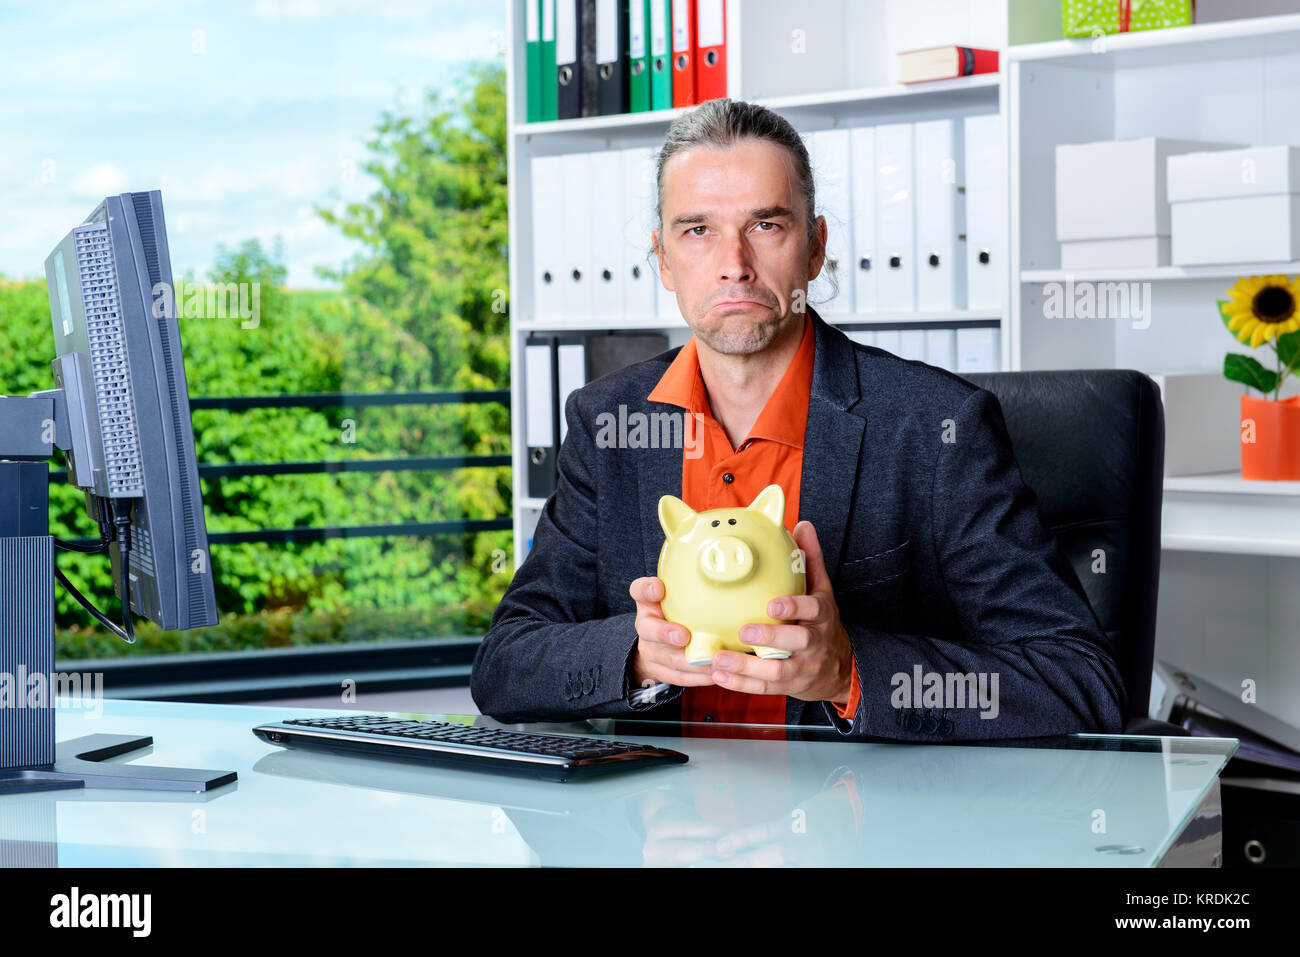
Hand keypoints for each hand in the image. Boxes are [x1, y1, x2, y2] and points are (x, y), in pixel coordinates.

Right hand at [628, 576, 714, 688]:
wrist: (659, 646)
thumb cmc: (677, 614)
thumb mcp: (678, 597)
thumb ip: (692, 586)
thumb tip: (728, 571)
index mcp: (648, 603)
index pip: (639, 591)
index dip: (646, 590)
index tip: (658, 588)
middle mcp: (646, 626)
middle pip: (649, 630)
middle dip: (665, 633)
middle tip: (684, 635)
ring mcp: (651, 651)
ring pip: (667, 659)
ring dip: (689, 662)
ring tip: (711, 660)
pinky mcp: (661, 672)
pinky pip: (679, 677)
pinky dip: (697, 677)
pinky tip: (715, 674)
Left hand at [709, 520, 853, 703]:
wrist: (840, 668)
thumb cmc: (822, 622)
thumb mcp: (823, 590)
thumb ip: (811, 559)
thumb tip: (802, 525)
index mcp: (822, 616)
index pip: (812, 610)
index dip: (794, 608)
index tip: (772, 605)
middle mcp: (814, 644)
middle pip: (795, 644)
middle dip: (769, 639)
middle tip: (743, 631)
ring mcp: (802, 668)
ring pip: (776, 672)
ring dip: (746, 667)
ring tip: (719, 658)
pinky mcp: (789, 686)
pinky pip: (764, 689)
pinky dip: (741, 684)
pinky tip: (720, 675)